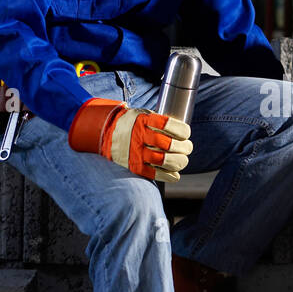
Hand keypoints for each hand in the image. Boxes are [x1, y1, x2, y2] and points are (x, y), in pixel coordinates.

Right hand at [68, 97, 192, 181]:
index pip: (168, 125)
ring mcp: (135, 152)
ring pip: (163, 161)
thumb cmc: (132, 124)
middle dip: (184, 148)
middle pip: (169, 145)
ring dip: (179, 162)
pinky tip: (174, 175)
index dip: (182, 131)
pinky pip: (154, 174)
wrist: (105, 133)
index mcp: (143, 120)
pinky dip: (168, 176)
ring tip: (182, 161)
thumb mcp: (144, 115)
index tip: (186, 134)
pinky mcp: (133, 166)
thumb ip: (162, 123)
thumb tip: (184, 135)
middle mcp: (139, 136)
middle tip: (187, 148)